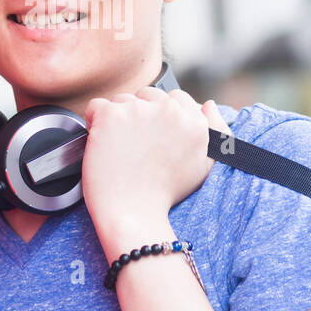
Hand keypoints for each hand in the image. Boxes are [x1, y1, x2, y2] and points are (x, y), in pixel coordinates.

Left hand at [82, 88, 232, 245]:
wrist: (133, 215)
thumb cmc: (166, 195)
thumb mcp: (204, 165)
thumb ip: (215, 131)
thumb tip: (207, 104)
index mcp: (193, 120)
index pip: (176, 98)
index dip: (161, 117)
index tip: (153, 137)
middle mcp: (169, 110)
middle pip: (148, 95)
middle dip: (140, 114)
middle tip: (136, 145)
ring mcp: (138, 111)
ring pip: (122, 100)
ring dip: (119, 119)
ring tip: (120, 149)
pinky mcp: (111, 116)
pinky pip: (96, 107)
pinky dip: (94, 122)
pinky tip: (102, 143)